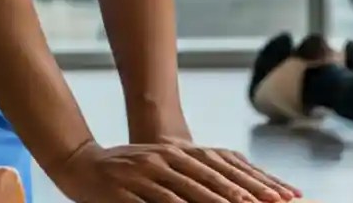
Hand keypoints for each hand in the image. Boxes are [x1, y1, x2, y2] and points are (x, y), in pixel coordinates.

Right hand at [53, 140, 299, 202]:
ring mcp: (144, 174)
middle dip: (237, 197)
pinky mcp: (125, 191)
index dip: (244, 184)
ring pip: (184, 195)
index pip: (218, 171)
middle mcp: (164, 161)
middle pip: (207, 182)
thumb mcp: (160, 166)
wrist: (82, 164)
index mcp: (176, 154)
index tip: (270, 197)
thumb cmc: (127, 171)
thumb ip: (189, 179)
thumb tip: (226, 193)